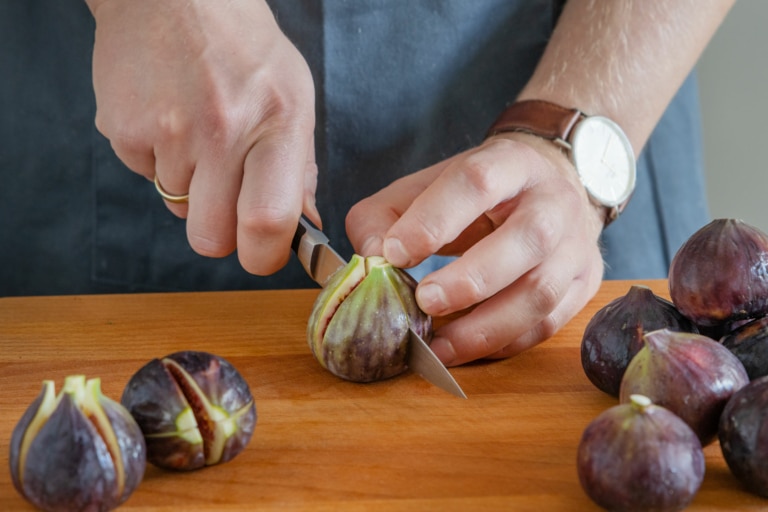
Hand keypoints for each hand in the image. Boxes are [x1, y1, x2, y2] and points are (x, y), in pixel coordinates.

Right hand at [87, 0, 318, 273]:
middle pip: (210, 239)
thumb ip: (300, 168)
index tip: (264, 251)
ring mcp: (167, 132)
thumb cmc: (243, 47)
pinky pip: (146, 177)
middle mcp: (220, 132)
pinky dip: (160, 160)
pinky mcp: (124, 131)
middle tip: (228, 198)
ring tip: (199, 133)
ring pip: (179, 208)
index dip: (264, 255)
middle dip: (221, 232)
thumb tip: (304, 226)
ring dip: (192, 186)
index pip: (267, 223)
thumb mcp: (294, 97)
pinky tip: (171, 118)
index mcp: (275, 125)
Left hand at [346, 133, 604, 365]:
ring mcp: (576, 244)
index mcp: (510, 163)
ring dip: (487, 327)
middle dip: (472, 279)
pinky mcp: (585, 281)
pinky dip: (504, 343)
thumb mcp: (425, 186)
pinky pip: (549, 322)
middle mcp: (553, 201)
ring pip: (543, 291)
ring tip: (439, 345)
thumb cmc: (478, 192)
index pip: (477, 181)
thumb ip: (384, 215)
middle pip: (528, 238)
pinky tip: (466, 348)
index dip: (435, 219)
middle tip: (425, 302)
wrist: (552, 186)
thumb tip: (370, 259)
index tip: (395, 253)